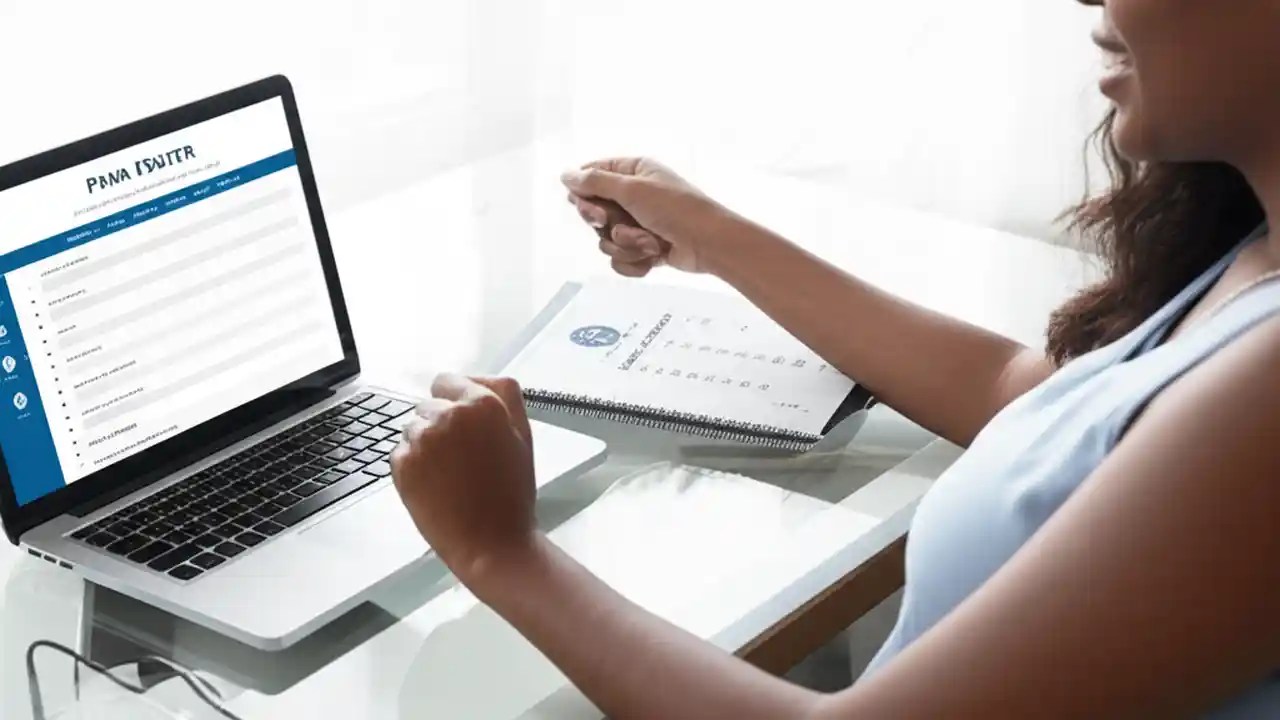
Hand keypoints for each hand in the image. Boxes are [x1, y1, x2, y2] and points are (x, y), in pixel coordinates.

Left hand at [390, 374, 537, 581]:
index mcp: (483, 404)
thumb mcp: (523, 436)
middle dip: (442, 425)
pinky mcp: (402, 465)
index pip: (447, 381)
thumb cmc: (511, 494)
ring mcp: (421, 440)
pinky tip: (436, 486)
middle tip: (463, 457)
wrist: (491, 543)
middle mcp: (448, 416)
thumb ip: (506, 397)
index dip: (454, 401)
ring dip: (426, 446)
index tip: (462, 422)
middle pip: (430, 406)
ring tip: (450, 475)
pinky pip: (401, 454)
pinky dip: (413, 467)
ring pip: (414, 429)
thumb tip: (481, 378)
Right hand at [561, 157, 732, 275]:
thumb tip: (565, 175)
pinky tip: (652, 257)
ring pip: (606, 238)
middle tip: (611, 221)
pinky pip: (621, 258)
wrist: (709, 244)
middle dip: (605, 222)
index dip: (584, 192)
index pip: (593, 175)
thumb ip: (595, 182)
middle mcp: (635, 195)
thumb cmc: (676, 209)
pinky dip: (634, 261)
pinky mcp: (645, 248)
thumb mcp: (633, 189)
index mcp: (634, 171)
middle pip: (594, 211)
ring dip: (625, 244)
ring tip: (648, 242)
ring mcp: (639, 223)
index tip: (581, 202)